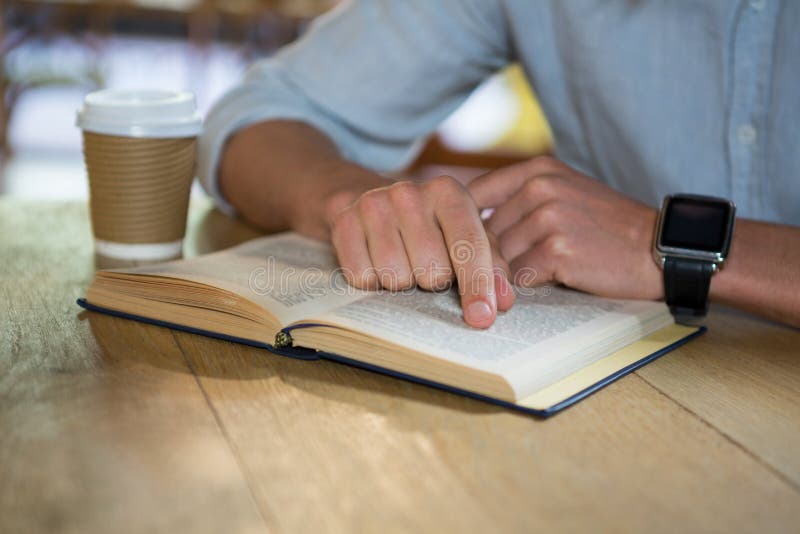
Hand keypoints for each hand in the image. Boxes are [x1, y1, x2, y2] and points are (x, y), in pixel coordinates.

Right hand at [327, 175, 514, 327]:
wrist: (365, 197)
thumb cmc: (427, 225)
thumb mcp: (463, 234)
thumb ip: (490, 265)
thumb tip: (503, 302)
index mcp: (449, 192)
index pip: (469, 246)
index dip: (478, 285)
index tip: (482, 318)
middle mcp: (410, 192)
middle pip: (432, 272)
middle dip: (432, 281)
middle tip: (425, 264)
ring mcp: (373, 205)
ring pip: (397, 279)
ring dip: (402, 283)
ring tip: (401, 260)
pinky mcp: (343, 222)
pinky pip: (363, 279)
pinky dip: (372, 281)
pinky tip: (375, 260)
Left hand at [468, 156, 661, 299]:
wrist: (658, 248)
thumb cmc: (607, 226)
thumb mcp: (564, 191)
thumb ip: (519, 198)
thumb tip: (467, 220)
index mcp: (537, 170)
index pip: (474, 194)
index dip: (466, 224)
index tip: (470, 242)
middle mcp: (539, 188)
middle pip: (484, 232)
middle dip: (494, 253)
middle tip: (520, 262)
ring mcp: (548, 218)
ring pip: (500, 256)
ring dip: (514, 270)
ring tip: (546, 267)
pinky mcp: (557, 251)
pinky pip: (519, 276)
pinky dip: (532, 283)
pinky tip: (558, 276)